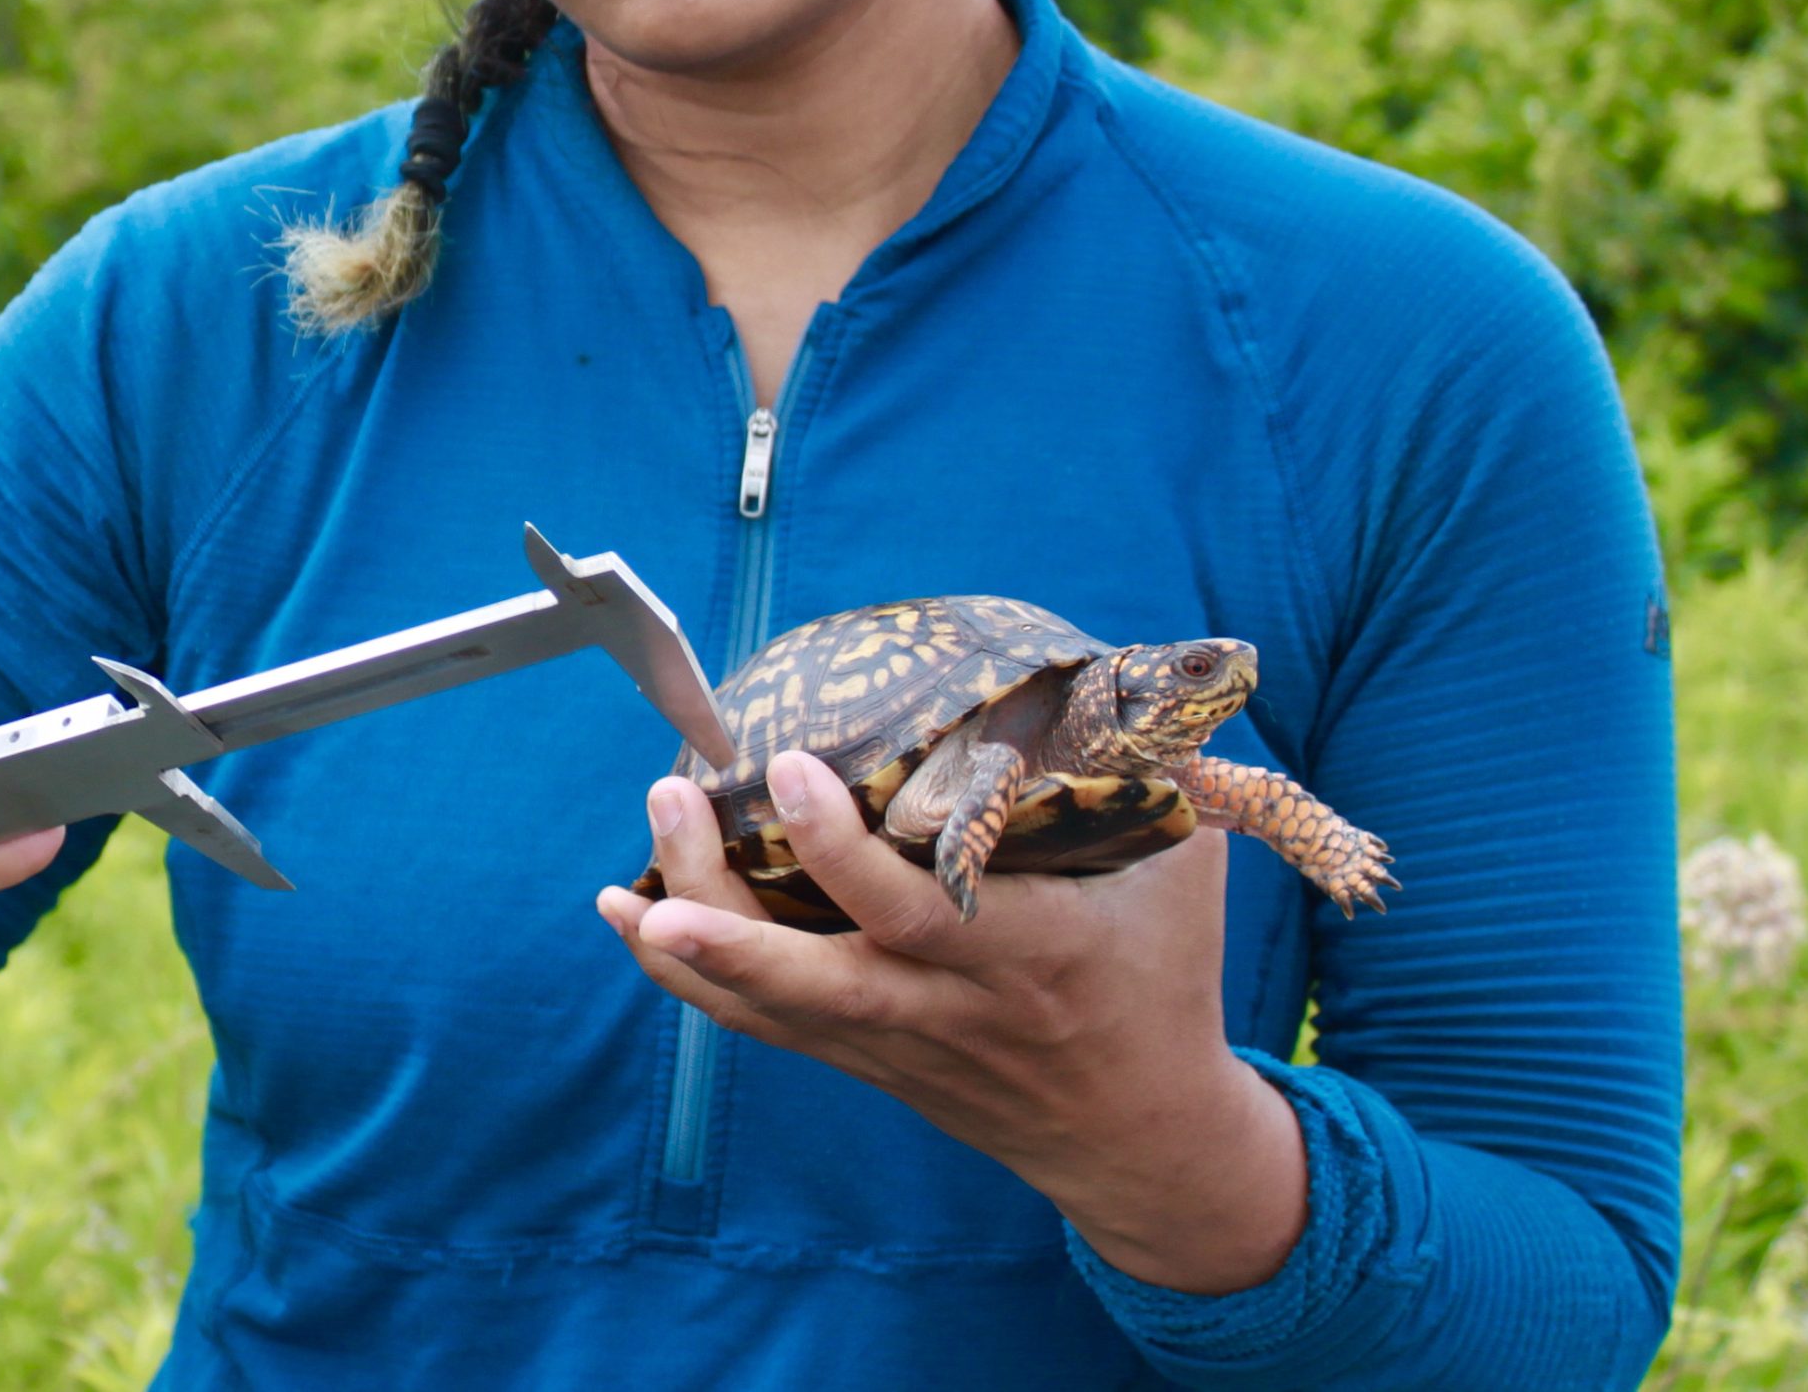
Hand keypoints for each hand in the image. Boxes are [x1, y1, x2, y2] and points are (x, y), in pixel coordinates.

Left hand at [597, 751, 1307, 1293]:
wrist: (1143, 1140)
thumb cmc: (1164, 983)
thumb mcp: (1184, 872)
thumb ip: (1158, 775)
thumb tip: (1147, 668)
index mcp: (1024, 951)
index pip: (913, 910)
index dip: (839, 848)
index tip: (789, 769)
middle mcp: (946, 1005)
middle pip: (812, 977)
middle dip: (725, 905)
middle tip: (669, 803)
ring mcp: (896, 1044)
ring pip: (771, 1007)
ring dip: (688, 945)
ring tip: (623, 877)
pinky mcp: (868, 1062)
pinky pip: (765, 1026)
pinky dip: (692, 979)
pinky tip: (636, 922)